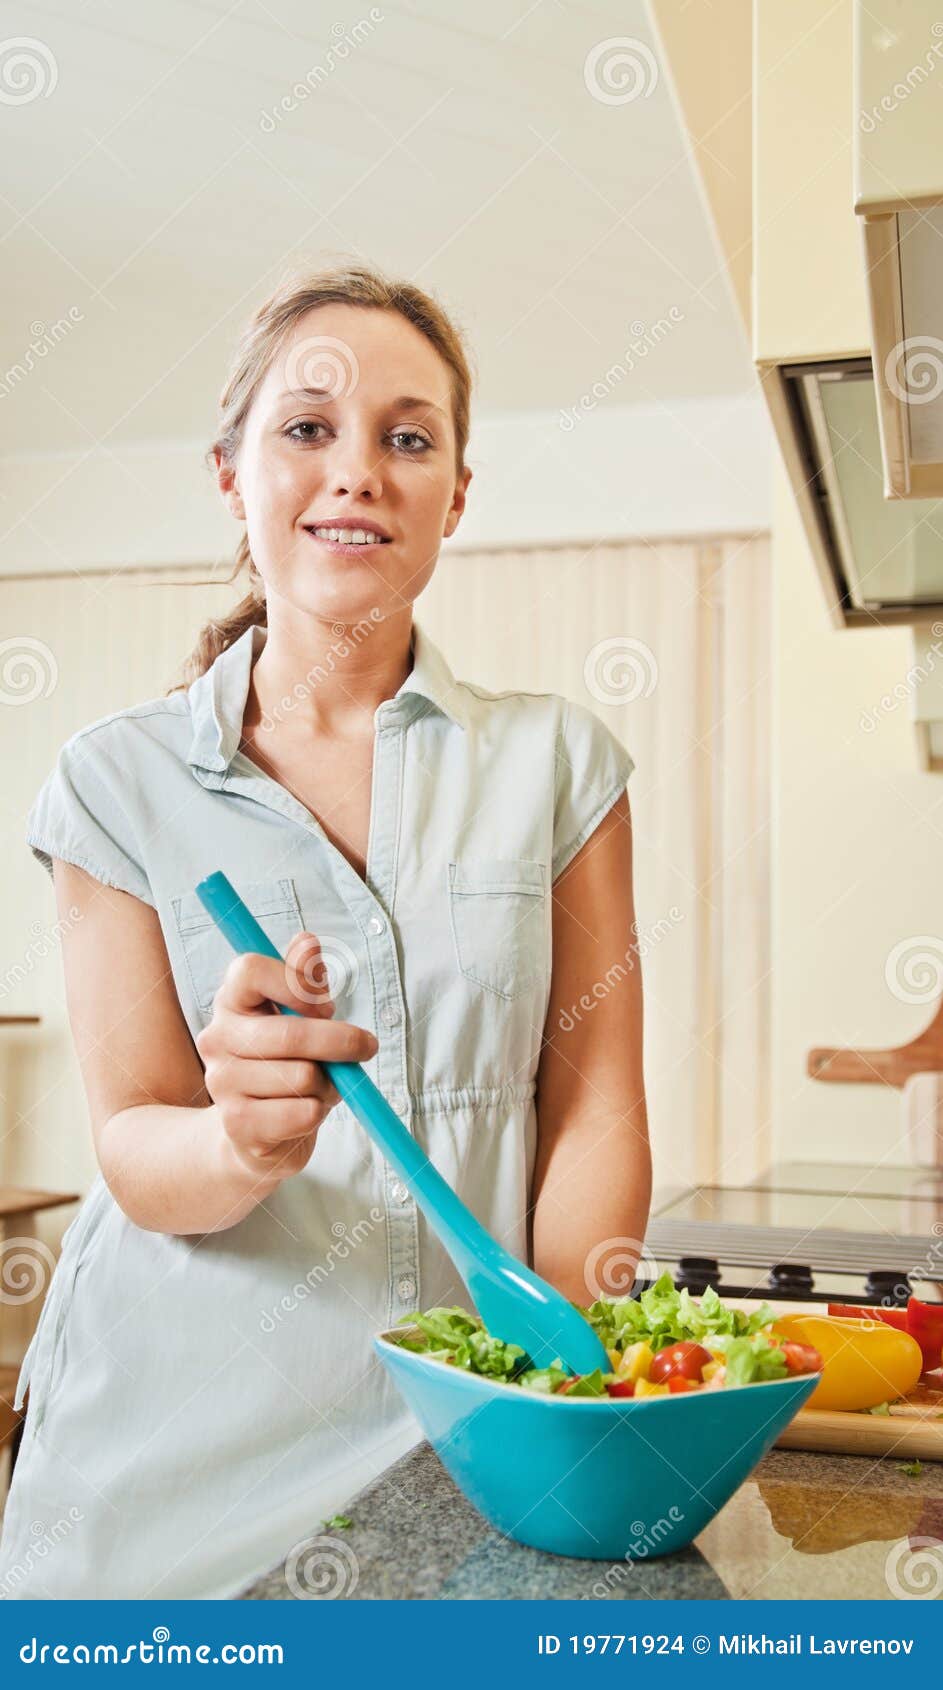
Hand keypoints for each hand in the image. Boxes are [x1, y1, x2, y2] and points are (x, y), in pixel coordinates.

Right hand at [195, 931, 377, 1183]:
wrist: (257, 1130)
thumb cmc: (287, 1060)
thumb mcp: (299, 1015)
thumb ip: (304, 978)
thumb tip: (307, 940)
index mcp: (230, 1000)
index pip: (250, 969)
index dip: (296, 983)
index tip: (325, 1005)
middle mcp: (217, 1038)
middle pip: (289, 1032)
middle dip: (340, 1041)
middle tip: (365, 1047)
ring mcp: (221, 1082)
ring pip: (302, 1076)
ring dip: (328, 1083)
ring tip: (320, 1086)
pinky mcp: (237, 1123)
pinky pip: (301, 1112)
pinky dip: (318, 1111)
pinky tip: (308, 1109)